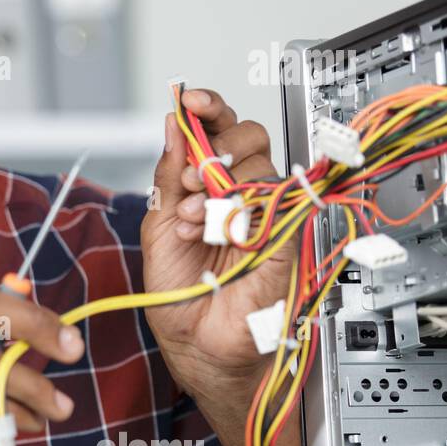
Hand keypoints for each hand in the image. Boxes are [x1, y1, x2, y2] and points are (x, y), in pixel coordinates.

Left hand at [141, 89, 295, 400]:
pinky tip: (214, 232)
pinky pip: (276, 201)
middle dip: (215, 148)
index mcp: (211, 185)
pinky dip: (238, 212)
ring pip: (261, 165)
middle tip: (189, 178)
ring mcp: (267, 214)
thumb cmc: (181, 295)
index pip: (220, 130)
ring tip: (191, 221)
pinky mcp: (287, 236)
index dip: (209, 108)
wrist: (198, 345)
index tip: (190, 100)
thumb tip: (171, 125)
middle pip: (249, 136)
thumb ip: (167, 176)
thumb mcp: (158, 227)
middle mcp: (243, 194)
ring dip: (216, 188)